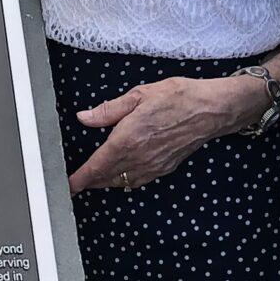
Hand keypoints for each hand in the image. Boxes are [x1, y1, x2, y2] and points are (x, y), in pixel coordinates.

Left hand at [68, 74, 264, 193]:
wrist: (211, 110)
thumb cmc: (178, 97)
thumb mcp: (138, 95)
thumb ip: (108, 110)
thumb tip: (84, 117)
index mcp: (127, 139)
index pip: (96, 166)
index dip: (80, 178)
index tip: (68, 185)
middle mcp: (139, 157)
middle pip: (106, 177)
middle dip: (89, 181)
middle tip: (76, 182)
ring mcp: (153, 165)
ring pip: (121, 181)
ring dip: (106, 182)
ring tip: (94, 179)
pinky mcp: (164, 167)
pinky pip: (138, 180)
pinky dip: (124, 181)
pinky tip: (121, 175)